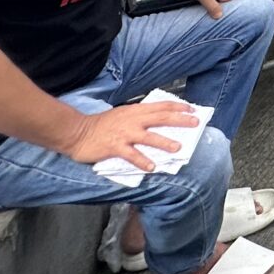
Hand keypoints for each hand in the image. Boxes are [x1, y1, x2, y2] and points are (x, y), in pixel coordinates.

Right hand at [62, 100, 196, 169]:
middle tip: (195, 123)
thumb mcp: (122, 114)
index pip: (161, 106)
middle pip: (161, 118)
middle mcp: (133, 120)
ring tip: (178, 148)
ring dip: (165, 142)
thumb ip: (139, 116)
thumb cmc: (101, 124)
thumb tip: (158, 119)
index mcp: (135, 111)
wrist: (77, 132)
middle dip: (180, 120)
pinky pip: (132, 155)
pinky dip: (142, 161)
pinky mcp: (115, 147)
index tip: (192, 109)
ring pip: (149, 137)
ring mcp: (124, 134)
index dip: (178, 107)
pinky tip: (152, 167)